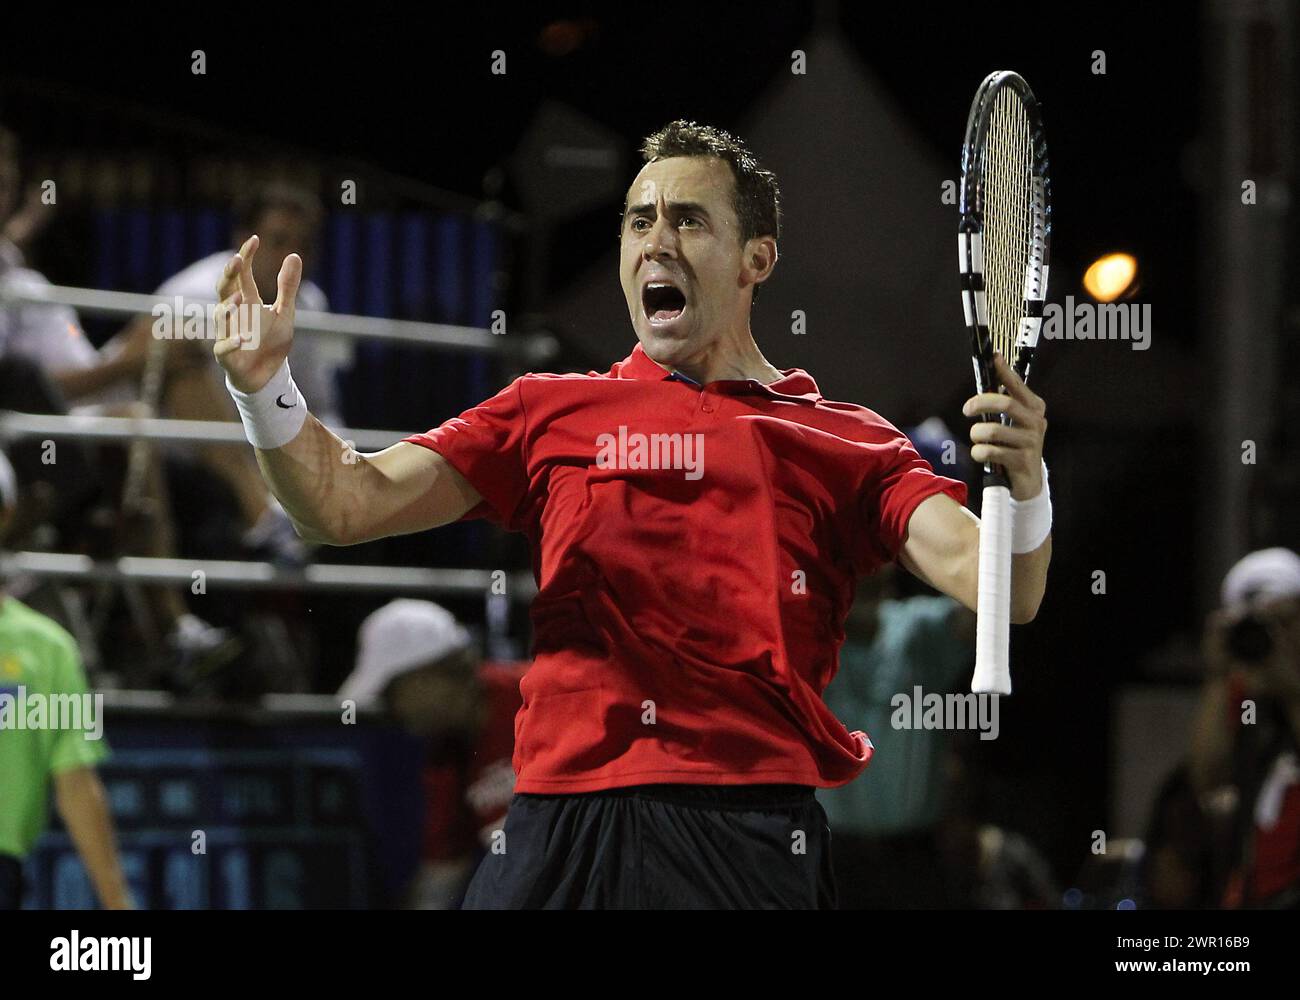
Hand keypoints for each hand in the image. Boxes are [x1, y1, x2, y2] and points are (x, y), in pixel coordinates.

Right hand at [213, 235, 301, 392]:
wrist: (267, 376)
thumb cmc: (271, 341)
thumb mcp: (284, 312)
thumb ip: (287, 286)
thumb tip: (294, 255)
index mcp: (247, 301)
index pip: (242, 275)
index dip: (246, 257)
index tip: (254, 240)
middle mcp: (234, 314)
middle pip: (224, 289)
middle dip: (229, 275)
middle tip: (237, 260)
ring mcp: (228, 333)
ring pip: (220, 316)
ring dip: (227, 307)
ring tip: (238, 299)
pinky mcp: (227, 355)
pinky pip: (224, 347)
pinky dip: (232, 342)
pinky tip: (242, 338)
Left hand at [962, 352, 1046, 500]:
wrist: (1027, 481)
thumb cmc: (1014, 445)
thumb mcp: (1013, 422)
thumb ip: (1004, 402)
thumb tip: (991, 374)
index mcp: (1034, 408)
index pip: (1017, 386)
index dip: (1005, 372)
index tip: (994, 357)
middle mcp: (1035, 422)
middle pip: (1004, 404)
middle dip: (980, 403)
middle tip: (967, 409)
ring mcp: (1031, 442)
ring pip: (992, 430)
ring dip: (977, 434)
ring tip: (977, 439)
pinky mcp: (1022, 461)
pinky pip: (990, 451)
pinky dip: (979, 452)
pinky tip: (981, 454)